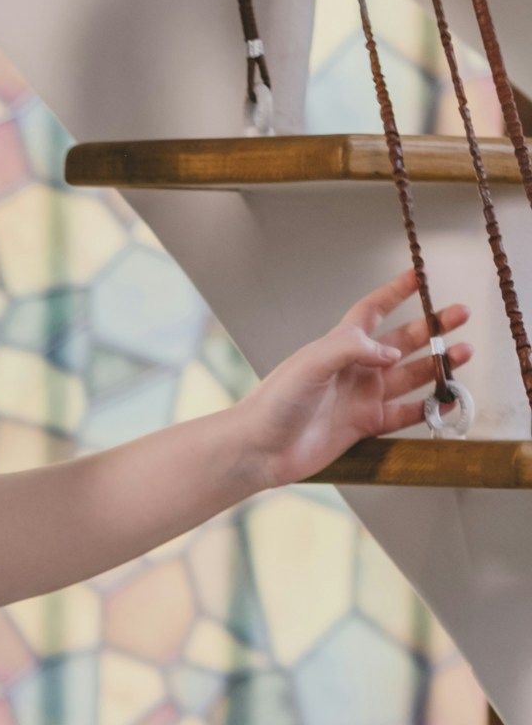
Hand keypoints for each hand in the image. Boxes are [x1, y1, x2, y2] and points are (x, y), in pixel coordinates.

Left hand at [238, 267, 471, 490]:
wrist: (260, 449)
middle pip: (402, 341)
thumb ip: (352, 349)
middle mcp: (355, 368)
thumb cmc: (275, 402)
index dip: (396, 292)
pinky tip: (446, 401)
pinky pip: (405, 414)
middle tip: (460, 315)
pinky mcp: (364, 424)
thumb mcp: (312, 363)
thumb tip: (391, 351)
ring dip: (437, 365)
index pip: (373, 310)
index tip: (420, 275)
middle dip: (432, 328)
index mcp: (340, 345)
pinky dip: (428, 408)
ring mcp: (361, 396)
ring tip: (464, 353)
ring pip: (410, 376)